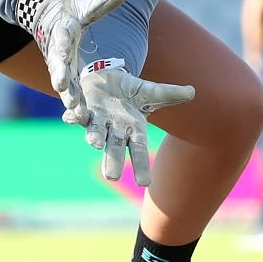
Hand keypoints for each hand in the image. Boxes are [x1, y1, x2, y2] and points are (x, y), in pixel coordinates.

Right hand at [17, 0, 131, 125]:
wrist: (51, 18)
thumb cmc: (73, 10)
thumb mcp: (88, 3)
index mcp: (63, 30)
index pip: (62, 38)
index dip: (62, 46)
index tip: (62, 55)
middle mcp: (58, 51)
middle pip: (58, 67)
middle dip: (61, 80)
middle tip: (64, 91)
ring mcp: (59, 66)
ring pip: (64, 85)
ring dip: (69, 99)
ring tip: (77, 114)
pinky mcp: (64, 77)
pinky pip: (69, 92)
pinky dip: (74, 105)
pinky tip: (81, 119)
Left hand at [79, 66, 193, 185]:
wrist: (107, 78)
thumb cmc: (130, 91)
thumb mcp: (150, 92)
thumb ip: (170, 94)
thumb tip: (193, 91)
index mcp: (133, 129)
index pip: (138, 150)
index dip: (141, 165)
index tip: (145, 183)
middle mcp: (114, 129)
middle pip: (114, 148)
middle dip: (112, 160)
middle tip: (110, 176)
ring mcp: (97, 120)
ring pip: (95, 132)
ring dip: (94, 136)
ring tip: (94, 143)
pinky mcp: (83, 108)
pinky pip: (77, 114)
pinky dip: (74, 116)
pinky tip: (69, 117)